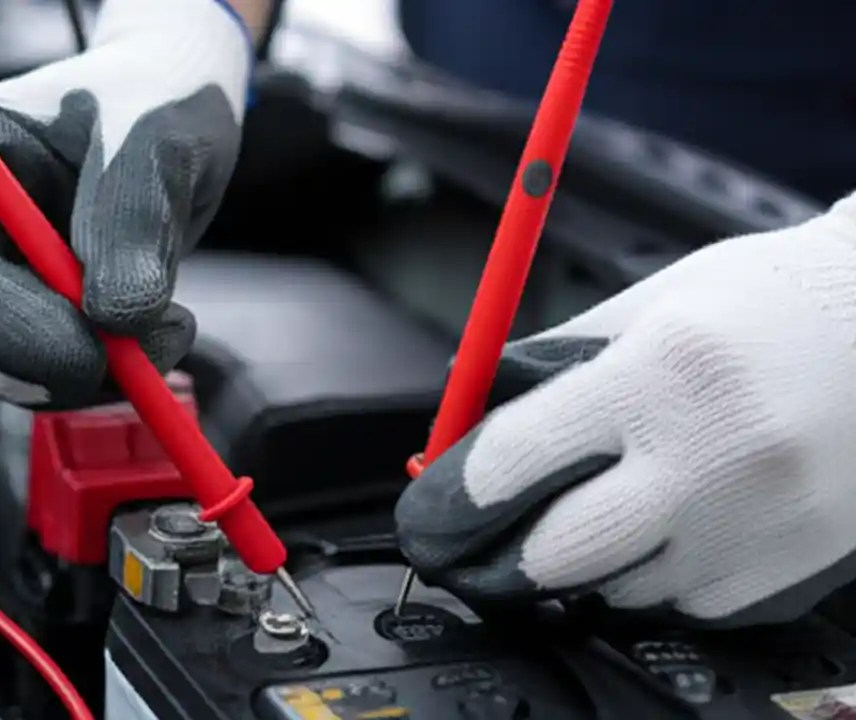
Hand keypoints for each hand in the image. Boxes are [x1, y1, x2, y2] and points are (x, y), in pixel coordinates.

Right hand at [0, 0, 250, 407]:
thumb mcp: (155, 142)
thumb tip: (116, 320)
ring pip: (2, 367)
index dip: (13, 323)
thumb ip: (131, 224)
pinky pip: (42, 376)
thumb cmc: (156, 101)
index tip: (97, 353)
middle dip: (58, 358)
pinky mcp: (18, 313)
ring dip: (90, 375)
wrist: (176, 111)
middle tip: (149, 355)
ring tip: (175, 327)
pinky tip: (159, 342)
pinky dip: (101, 379)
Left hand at [397, 192, 855, 626]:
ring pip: (622, 587)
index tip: (442, 500)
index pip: (519, 457)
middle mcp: (712, 454)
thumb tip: (469, 404)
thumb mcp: (651, 300)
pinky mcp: (794, 558)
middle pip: (561, 551)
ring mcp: (760, 517)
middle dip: (512, 546)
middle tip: (497, 530)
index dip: (463, 488)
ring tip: (603, 508)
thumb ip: (554, 356)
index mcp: (660, 373)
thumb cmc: (770, 300)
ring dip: (591, 560)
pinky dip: (659, 574)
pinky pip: (690, 600)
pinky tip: (670, 523)